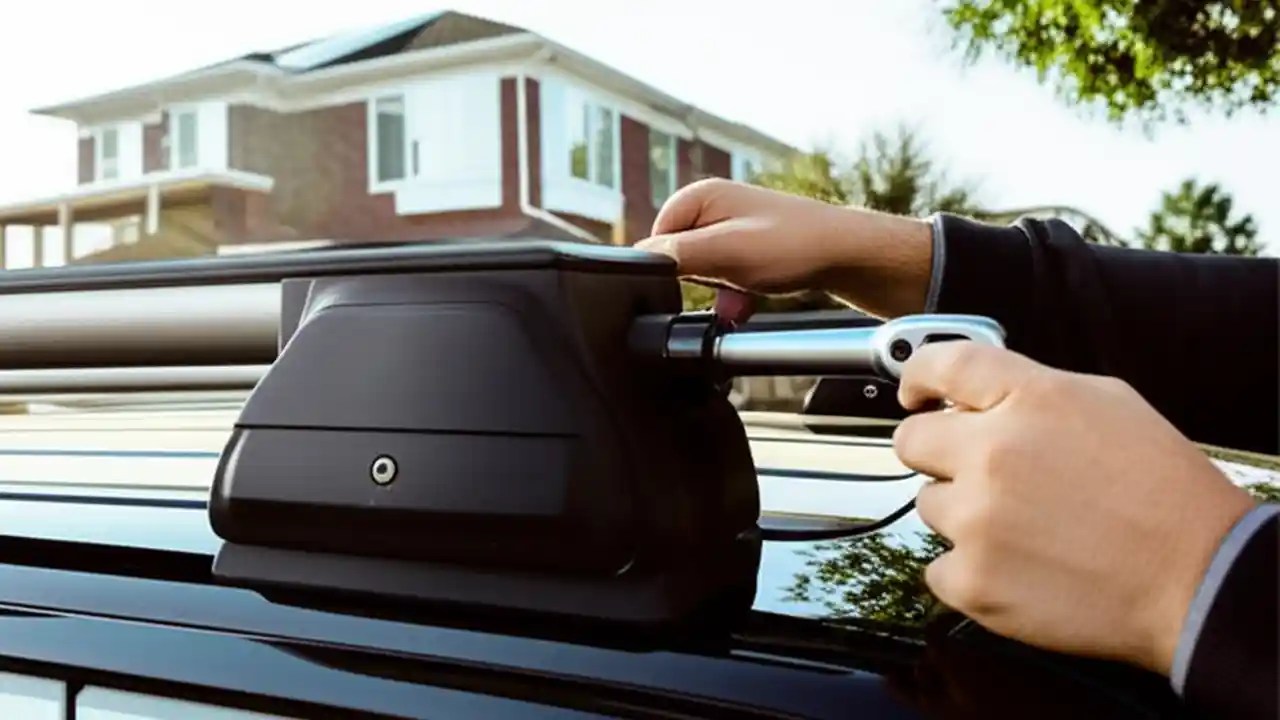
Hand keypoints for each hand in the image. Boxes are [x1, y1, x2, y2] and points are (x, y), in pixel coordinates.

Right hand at [634, 178, 934, 318]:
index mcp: (701, 195)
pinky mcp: (749, 247)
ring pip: (703, 271)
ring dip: (720, 290)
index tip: (697, 280)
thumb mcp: (727, 252)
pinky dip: (735, 293)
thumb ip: (679, 254)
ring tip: (747, 292)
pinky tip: (751, 299)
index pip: (655, 239)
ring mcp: (732, 226)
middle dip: (699, 282)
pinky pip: (725, 277)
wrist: (849, 256)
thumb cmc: (796, 245)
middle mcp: (714, 206)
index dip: (670, 268)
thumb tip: (641, 258)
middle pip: (679, 257)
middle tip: (728, 285)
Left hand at [892, 341, 1256, 675]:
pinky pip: (936, 567)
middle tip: (976, 472)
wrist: (1198, 579)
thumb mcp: (1108, 403)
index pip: (944, 364)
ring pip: (928, 504)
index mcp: (1031, 399)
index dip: (919, 376)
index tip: (915, 393)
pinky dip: (969, 570)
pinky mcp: (973, 580)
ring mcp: (978, 519)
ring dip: (962, 514)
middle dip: (936, 452)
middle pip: (911, 440)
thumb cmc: (1164, 493)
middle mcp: (994, 453)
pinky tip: (1017, 566)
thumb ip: (1032, 391)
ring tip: (1024, 526)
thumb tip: (973, 395)